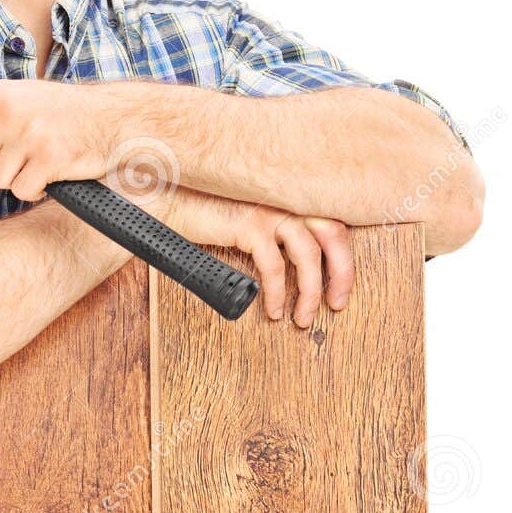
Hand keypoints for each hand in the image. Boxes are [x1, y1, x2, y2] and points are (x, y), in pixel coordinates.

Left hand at [0, 79, 119, 199]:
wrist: (111, 118)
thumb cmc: (63, 111)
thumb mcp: (16, 102)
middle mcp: (10, 112)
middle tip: (21, 155)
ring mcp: (30, 136)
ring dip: (17, 178)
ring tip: (36, 162)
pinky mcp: (50, 159)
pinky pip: (22, 191)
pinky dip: (35, 190)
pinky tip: (48, 173)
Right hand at [128, 181, 354, 326]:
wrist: (167, 200)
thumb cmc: (205, 212)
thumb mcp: (251, 220)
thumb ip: (276, 233)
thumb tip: (299, 269)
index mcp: (291, 195)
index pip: (335, 224)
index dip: (344, 260)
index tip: (339, 289)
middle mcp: (286, 198)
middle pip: (333, 235)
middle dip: (341, 275)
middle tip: (336, 305)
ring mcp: (269, 209)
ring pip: (308, 254)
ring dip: (310, 292)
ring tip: (302, 317)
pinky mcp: (250, 224)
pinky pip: (275, 266)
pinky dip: (278, 293)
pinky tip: (273, 309)